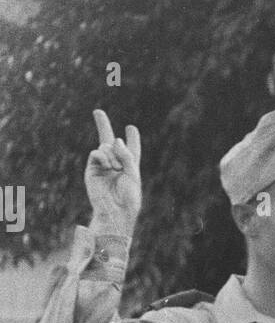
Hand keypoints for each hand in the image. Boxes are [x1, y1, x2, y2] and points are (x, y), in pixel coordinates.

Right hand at [84, 109, 141, 235]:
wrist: (115, 210)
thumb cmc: (128, 196)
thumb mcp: (133, 173)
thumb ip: (126, 154)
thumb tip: (114, 139)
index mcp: (129, 167)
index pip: (131, 150)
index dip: (132, 139)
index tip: (131, 128)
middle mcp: (115, 164)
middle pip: (110, 141)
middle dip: (103, 125)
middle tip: (97, 111)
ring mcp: (102, 166)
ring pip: (105, 146)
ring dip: (113, 155)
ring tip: (116, 168)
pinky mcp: (92, 169)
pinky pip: (96, 153)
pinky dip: (104, 156)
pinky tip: (109, 166)